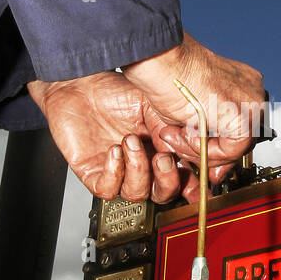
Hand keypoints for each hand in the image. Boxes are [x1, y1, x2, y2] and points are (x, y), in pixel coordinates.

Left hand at [27, 70, 187, 202]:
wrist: (80, 84)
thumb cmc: (113, 92)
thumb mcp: (151, 106)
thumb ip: (169, 130)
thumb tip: (187, 151)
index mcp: (159, 151)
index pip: (182, 178)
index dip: (192, 184)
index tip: (200, 181)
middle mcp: (140, 165)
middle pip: (163, 194)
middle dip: (167, 180)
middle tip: (162, 158)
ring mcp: (118, 172)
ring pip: (137, 194)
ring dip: (138, 169)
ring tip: (130, 141)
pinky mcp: (94, 174)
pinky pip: (108, 189)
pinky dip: (114, 172)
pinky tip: (114, 151)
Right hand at [123, 31, 265, 182]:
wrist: (163, 64)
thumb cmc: (169, 78)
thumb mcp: (191, 114)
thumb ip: (205, 138)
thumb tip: (215, 170)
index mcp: (242, 85)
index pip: (240, 130)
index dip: (219, 151)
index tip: (205, 163)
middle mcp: (252, 92)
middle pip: (239, 142)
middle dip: (208, 154)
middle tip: (180, 147)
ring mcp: (252, 104)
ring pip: (233, 150)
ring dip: (198, 149)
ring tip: (174, 132)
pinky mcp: (245, 118)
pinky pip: (229, 151)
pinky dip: (202, 148)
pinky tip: (185, 130)